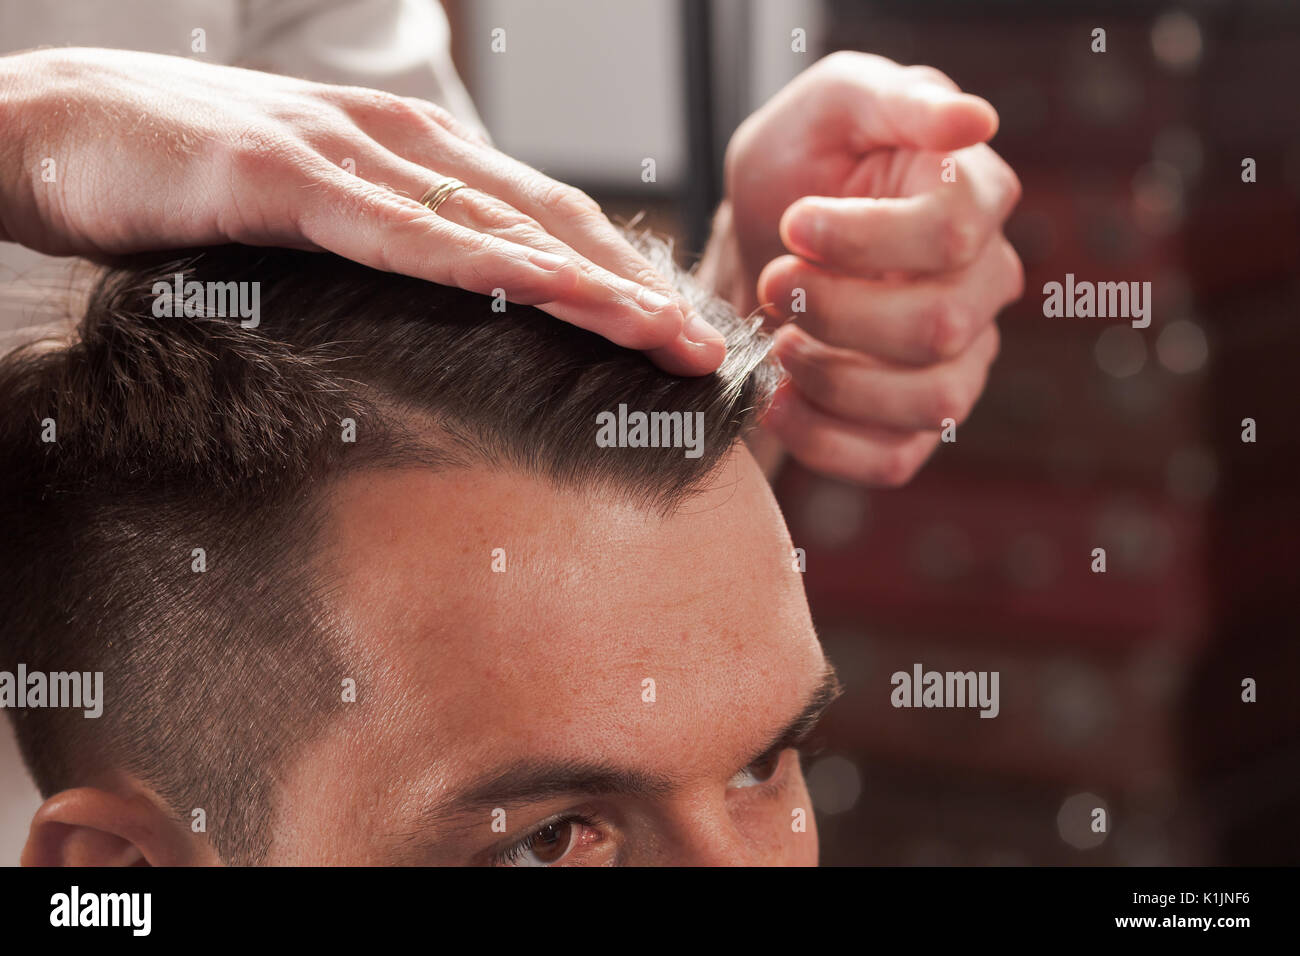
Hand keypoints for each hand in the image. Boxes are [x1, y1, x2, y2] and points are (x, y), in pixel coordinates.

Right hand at [0, 47, 725, 373]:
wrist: (54, 127)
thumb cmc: (186, 182)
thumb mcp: (312, 225)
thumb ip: (386, 254)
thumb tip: (450, 317)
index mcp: (418, 157)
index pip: (544, 221)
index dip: (619, 276)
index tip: (676, 336)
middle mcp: (405, 144)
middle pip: (550, 220)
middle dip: (636, 287)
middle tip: (706, 349)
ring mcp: (353, 155)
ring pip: (499, 223)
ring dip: (590, 280)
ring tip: (662, 333)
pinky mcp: (290, 177)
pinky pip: (406, 230)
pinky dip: (484, 263)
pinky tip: (545, 291)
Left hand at [706, 51, 1023, 484]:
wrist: (763, 234)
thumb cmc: (806, 161)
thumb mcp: (836, 104)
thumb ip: (901, 101)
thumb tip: (976, 120)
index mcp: (976, 197)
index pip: (952, 233)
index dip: (863, 239)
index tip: (792, 225)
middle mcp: (984, 283)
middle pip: (938, 327)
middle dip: (834, 313)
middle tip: (772, 285)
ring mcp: (960, 358)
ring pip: (929, 402)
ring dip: (834, 382)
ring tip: (778, 345)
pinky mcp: (917, 419)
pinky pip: (894, 459)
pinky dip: (825, 442)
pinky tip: (777, 402)